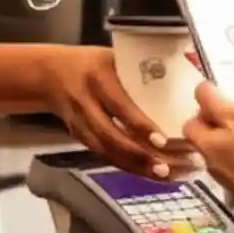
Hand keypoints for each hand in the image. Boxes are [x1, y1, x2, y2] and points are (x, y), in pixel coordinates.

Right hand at [43, 46, 195, 178]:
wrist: (50, 74)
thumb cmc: (91, 62)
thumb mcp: (113, 57)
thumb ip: (139, 69)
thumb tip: (184, 73)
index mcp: (98, 79)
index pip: (120, 106)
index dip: (140, 126)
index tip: (163, 141)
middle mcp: (87, 104)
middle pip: (112, 137)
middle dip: (140, 156)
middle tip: (169, 168)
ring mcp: (80, 124)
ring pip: (107, 152)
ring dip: (136, 167)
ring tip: (166, 175)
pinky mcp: (79, 138)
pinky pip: (104, 156)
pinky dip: (127, 167)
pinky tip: (149, 174)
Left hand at [182, 80, 233, 220]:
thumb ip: (216, 102)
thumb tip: (200, 91)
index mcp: (205, 142)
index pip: (192, 120)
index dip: (205, 104)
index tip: (223, 92)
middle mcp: (212, 162)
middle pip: (207, 138)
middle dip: (220, 123)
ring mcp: (232, 180)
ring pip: (227, 152)